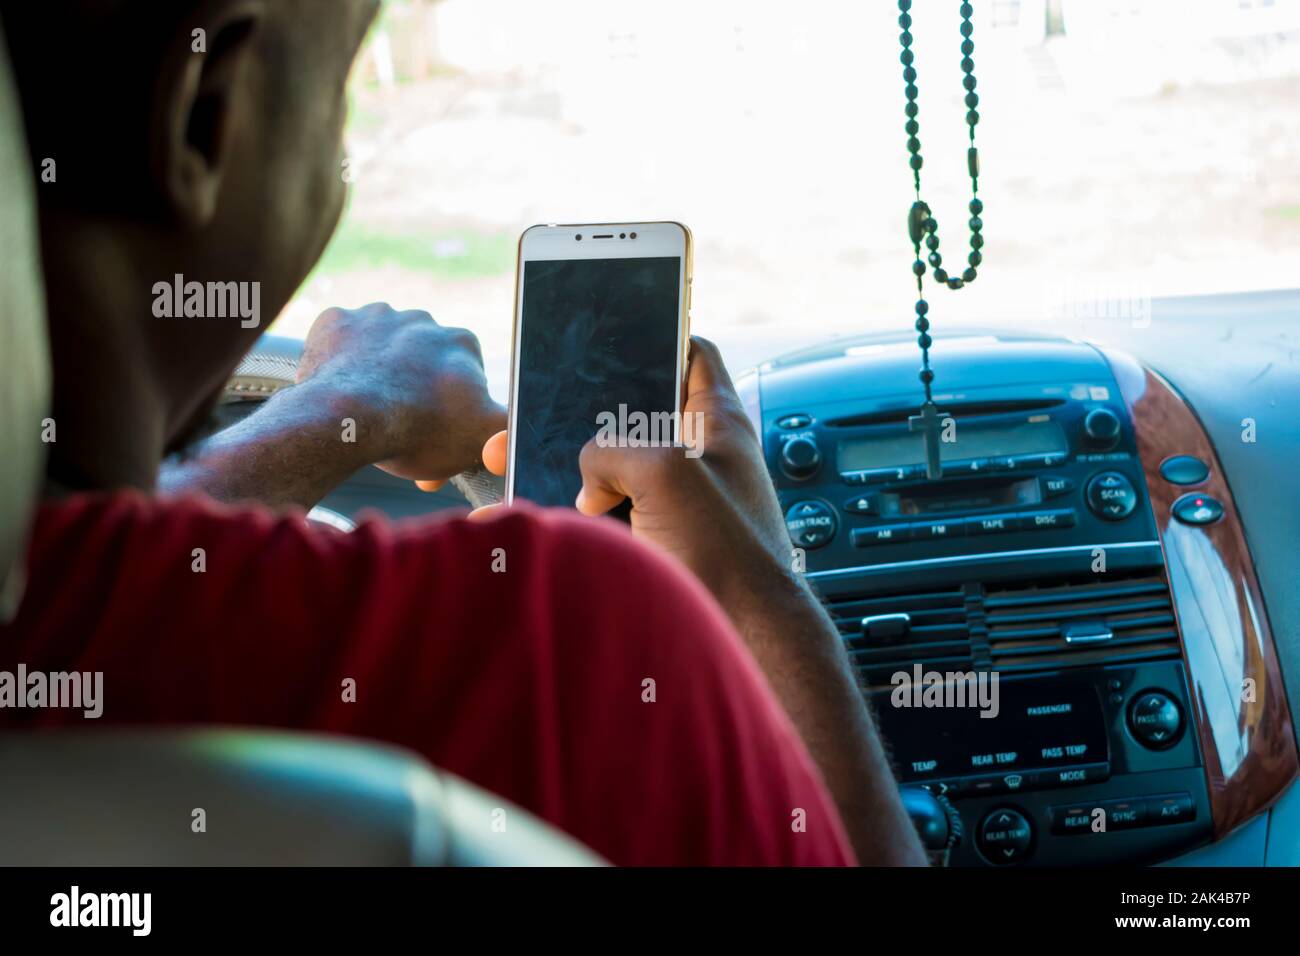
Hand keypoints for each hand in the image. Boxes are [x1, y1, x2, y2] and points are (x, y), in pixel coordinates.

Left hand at [298, 303, 504, 485]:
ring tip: (367, 409)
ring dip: (379, 371)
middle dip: (415, 387)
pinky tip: (340, 387)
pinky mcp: (336, 321)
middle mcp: (423, 320)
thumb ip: (508, 433)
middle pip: (423, 359)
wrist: (348, 420)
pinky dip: (340, 360)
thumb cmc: (417, 431)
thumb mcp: (480, 438)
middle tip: (401, 427)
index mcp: (462, 342)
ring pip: (382, 346)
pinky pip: (341, 338)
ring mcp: (377, 316)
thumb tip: (513, 441)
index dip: (453, 409)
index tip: (437, 435)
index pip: (465, 377)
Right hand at [481, 336, 802, 612]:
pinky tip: (531, 512)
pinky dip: (571, 515)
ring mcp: (674, 502)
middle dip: (578, 413)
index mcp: (717, 423)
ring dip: (564, 466)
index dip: (657, 335)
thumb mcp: (666, 471)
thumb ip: (614, 450)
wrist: (742, 639)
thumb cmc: (726, 551)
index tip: (615, 335)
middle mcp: (696, 457)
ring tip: (511, 460)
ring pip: (610, 469)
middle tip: (528, 414)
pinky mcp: (654, 542)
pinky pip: (605, 517)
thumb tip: (588, 484)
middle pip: (633, 415)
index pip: (692, 355)